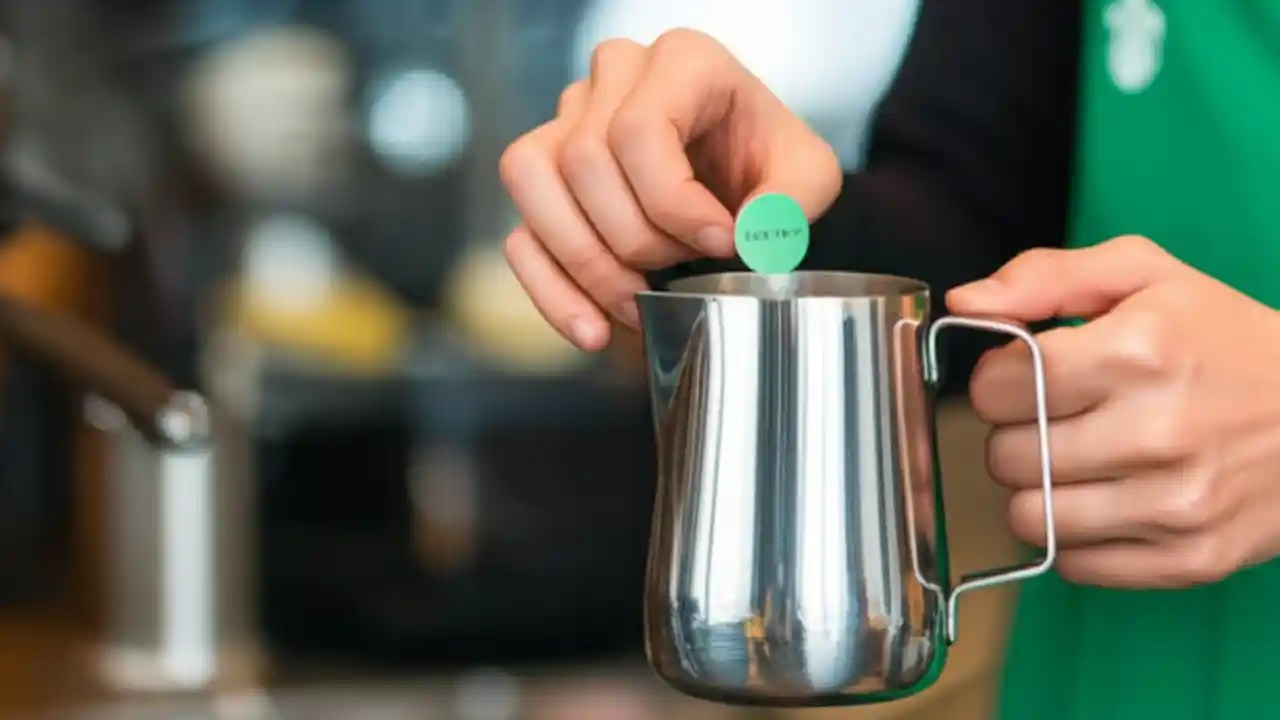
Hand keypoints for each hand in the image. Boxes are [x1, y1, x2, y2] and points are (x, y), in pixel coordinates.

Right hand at [498, 29, 841, 350]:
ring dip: (586, 263)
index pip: (639, 128)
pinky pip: (519, 235)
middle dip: (635, 238)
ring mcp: (566, 124)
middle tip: (683, 270)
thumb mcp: (808, 176)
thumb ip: (791, 201)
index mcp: (681, 62)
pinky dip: (552, 292)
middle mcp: (612, 79)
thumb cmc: (766, 165)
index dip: (672, 201)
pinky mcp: (543, 179)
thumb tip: (744, 234)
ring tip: (638, 304)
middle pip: (585, 161)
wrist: (741, 181)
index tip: (720, 243)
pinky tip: (593, 330)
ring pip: (533, 184)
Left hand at [948, 235, 1279, 588]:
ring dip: (1039, 489)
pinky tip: (1108, 498)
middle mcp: (1157, 433)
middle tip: (1055, 418)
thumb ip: (1045, 277)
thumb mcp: (1144, 276)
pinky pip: (1075, 566)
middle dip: (1016, 433)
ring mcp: (1177, 505)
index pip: (997, 389)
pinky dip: (1076, 536)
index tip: (1024, 376)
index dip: (998, 380)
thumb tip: (965, 303)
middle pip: (1007, 457)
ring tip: (1077, 460)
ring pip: (1030, 518)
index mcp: (1138, 353)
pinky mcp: (1191, 560)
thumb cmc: (1224, 338)